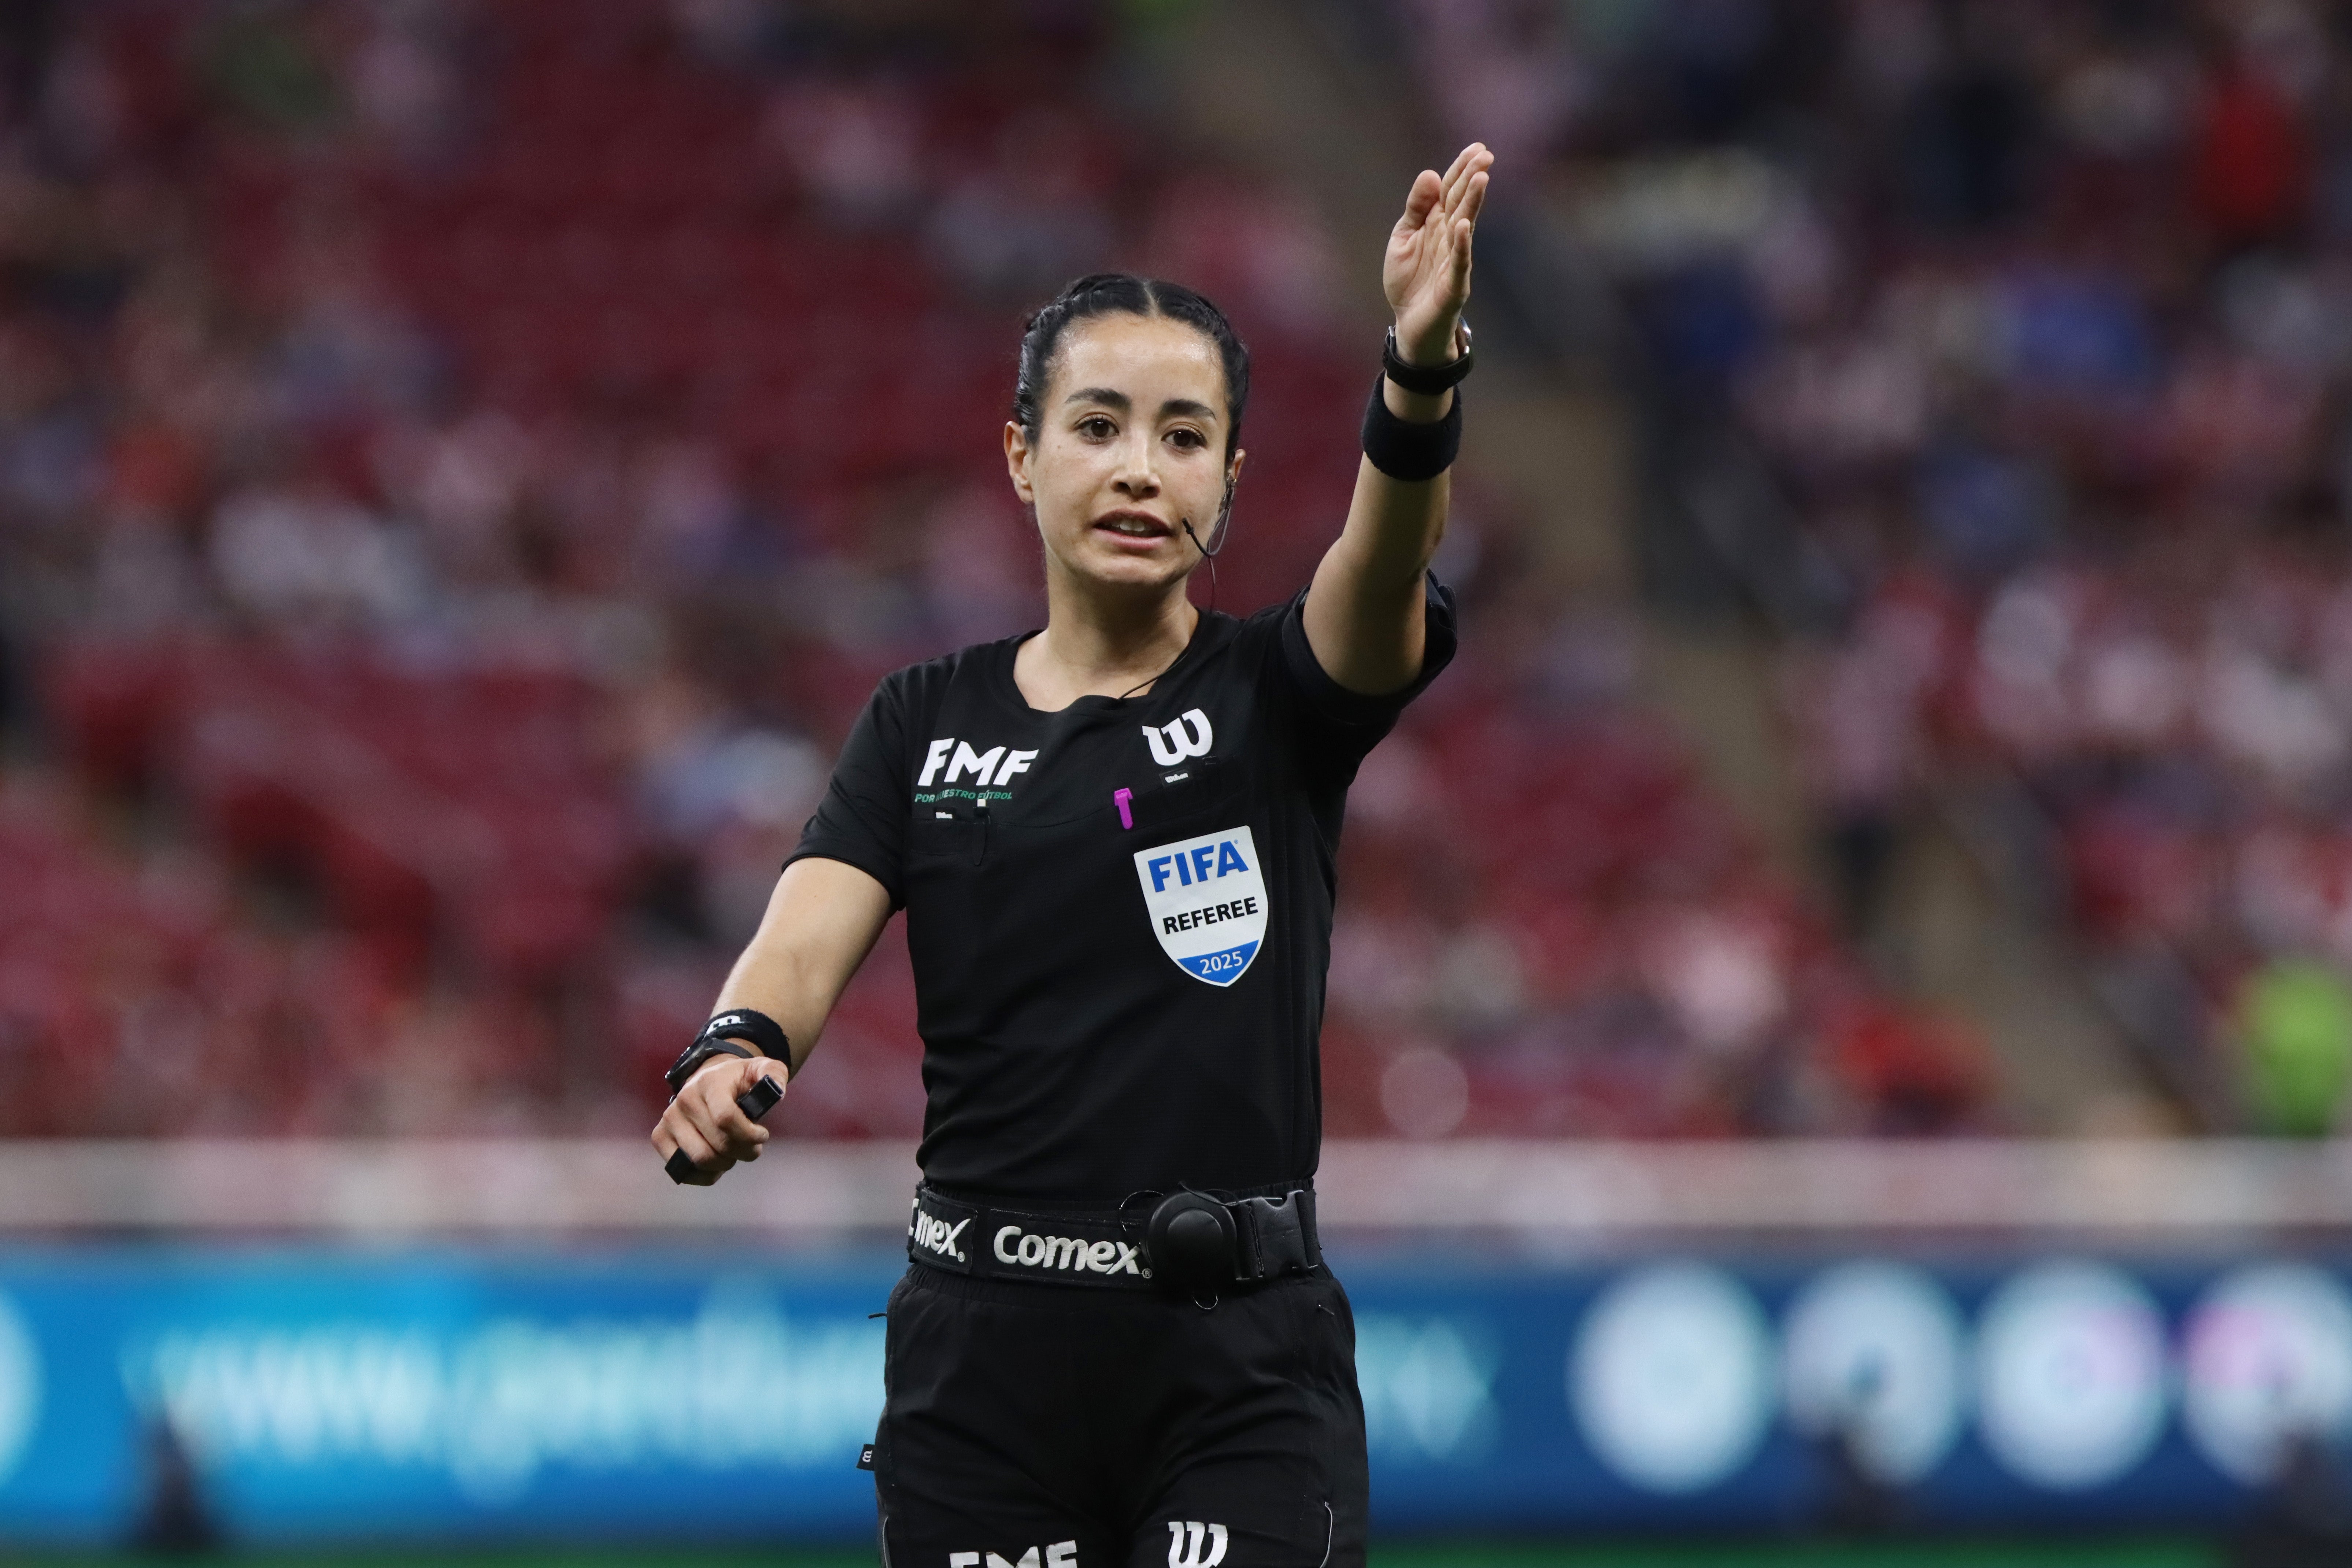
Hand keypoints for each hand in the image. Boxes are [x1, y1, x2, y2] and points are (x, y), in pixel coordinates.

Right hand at [651, 1053, 783, 1185]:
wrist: (709, 1081)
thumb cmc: (739, 1080)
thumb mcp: (762, 1069)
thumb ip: (775, 1074)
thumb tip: (778, 1092)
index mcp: (709, 1082)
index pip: (726, 1118)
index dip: (749, 1135)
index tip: (763, 1135)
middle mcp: (684, 1099)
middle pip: (718, 1144)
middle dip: (744, 1151)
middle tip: (752, 1147)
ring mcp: (669, 1119)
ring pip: (701, 1159)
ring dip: (726, 1163)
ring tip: (734, 1152)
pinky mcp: (660, 1136)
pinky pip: (682, 1170)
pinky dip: (705, 1175)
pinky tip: (717, 1163)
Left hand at [1384, 142, 1491, 366]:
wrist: (1409, 324)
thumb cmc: (1409, 280)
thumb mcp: (1403, 237)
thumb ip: (1416, 208)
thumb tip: (1430, 174)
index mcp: (1437, 223)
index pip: (1452, 191)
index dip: (1462, 169)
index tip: (1477, 147)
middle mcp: (1450, 238)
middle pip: (1461, 203)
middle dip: (1472, 179)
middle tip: (1486, 155)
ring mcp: (1454, 261)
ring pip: (1465, 227)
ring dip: (1472, 204)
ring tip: (1481, 179)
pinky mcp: (1453, 286)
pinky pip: (1458, 263)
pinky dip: (1461, 246)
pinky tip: (1463, 227)